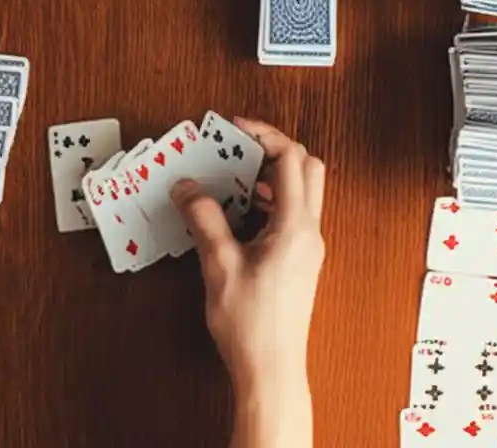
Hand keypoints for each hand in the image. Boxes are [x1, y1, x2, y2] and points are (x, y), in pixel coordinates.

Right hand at [171, 118, 325, 447]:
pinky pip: (292, 215)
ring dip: (269, 176)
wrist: (272, 369)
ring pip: (301, 191)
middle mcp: (309, 232)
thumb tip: (188, 188)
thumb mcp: (219, 266)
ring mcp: (308, 247)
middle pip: (306, 168)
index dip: (264, 135)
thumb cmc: (250, 325)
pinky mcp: (300, 260)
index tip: (234, 127)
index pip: (291, 159)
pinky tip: (237, 213)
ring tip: (230, 178)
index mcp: (295, 227)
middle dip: (273, 149)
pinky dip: (268, 202)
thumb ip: (204, 221)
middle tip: (236, 146)